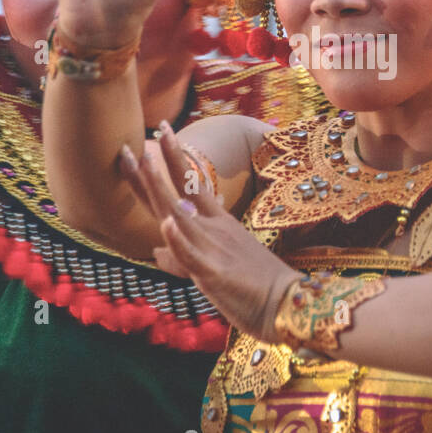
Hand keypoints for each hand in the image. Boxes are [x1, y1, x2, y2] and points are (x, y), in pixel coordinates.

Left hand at [116, 120, 297, 341]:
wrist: (288, 303)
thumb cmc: (255, 285)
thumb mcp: (218, 262)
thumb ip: (184, 253)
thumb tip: (155, 250)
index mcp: (218, 222)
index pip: (190, 183)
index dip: (174, 157)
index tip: (163, 129)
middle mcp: (214, 228)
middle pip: (180, 190)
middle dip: (158, 163)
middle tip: (143, 134)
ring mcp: (213, 248)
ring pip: (179, 214)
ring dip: (160, 188)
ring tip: (144, 162)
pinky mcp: (214, 274)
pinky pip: (192, 256)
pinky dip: (179, 240)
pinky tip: (167, 224)